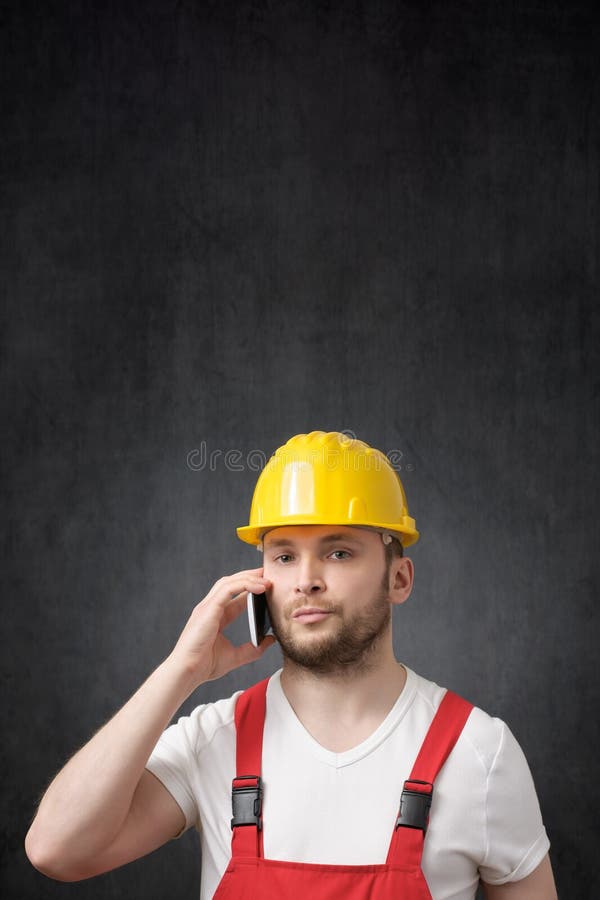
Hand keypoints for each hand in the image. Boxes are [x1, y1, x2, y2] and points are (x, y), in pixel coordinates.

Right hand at [168, 568, 274, 687]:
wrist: (187, 672)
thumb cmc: (204, 666)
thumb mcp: (235, 657)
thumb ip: (253, 649)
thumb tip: (271, 640)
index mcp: (215, 617)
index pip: (234, 595)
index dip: (251, 588)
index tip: (268, 586)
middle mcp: (210, 608)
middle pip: (230, 583)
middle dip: (249, 576)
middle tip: (269, 574)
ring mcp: (207, 607)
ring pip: (229, 582)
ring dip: (249, 577)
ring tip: (267, 579)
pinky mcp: (208, 609)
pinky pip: (227, 589)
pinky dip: (244, 584)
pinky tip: (260, 587)